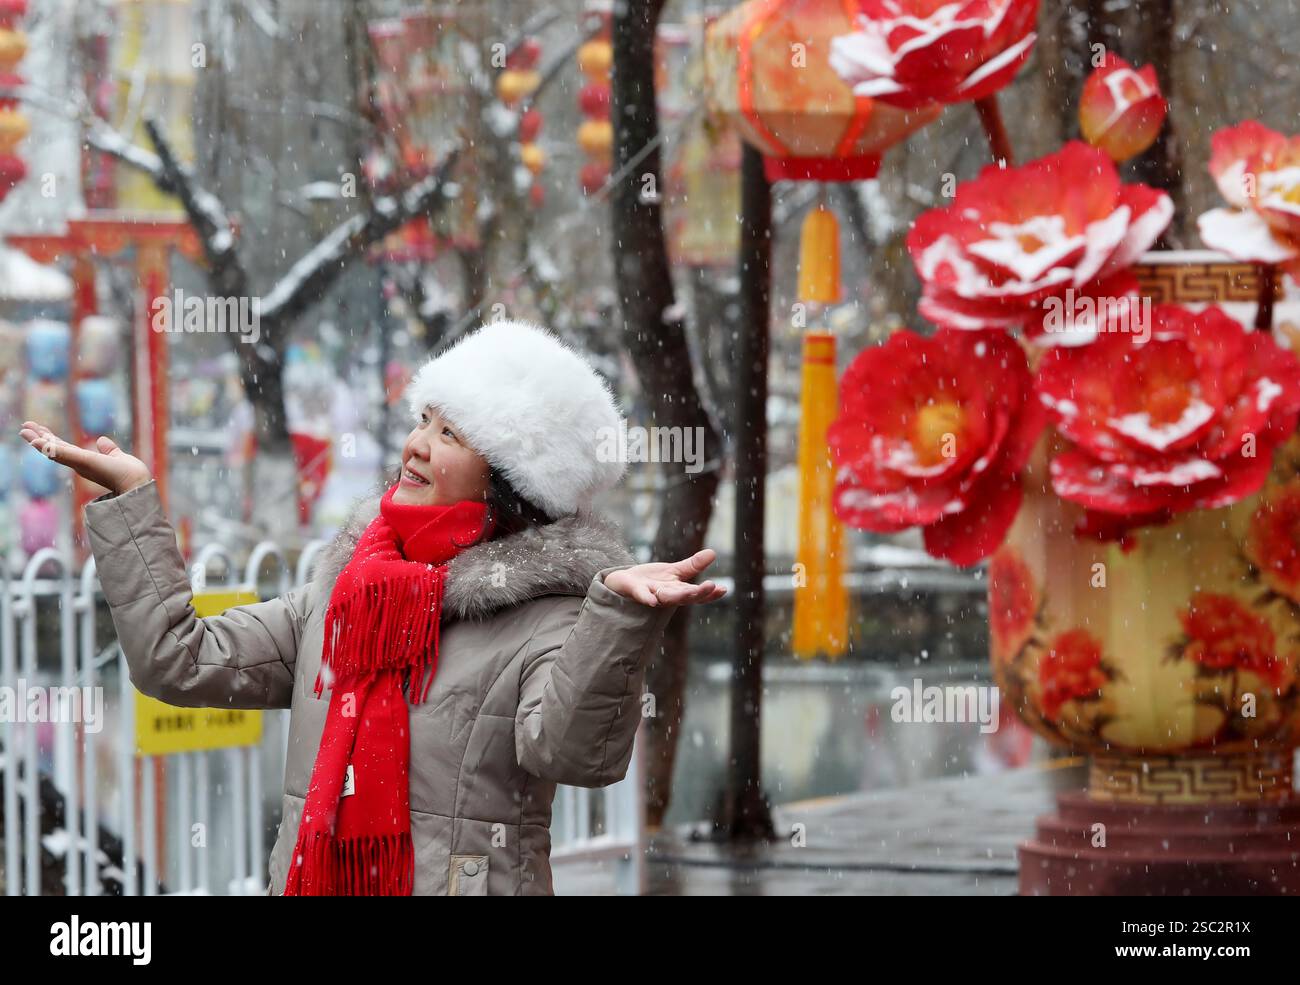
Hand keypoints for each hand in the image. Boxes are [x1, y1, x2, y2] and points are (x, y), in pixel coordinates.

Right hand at [18, 422, 152, 495]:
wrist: (136, 484)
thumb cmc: (130, 475)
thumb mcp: (117, 457)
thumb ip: (108, 450)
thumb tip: (102, 440)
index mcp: (86, 461)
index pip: (64, 448)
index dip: (52, 439)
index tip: (40, 429)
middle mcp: (79, 463)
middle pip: (54, 448)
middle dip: (39, 438)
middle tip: (24, 428)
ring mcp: (79, 463)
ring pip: (53, 450)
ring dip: (37, 441)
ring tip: (23, 431)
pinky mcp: (82, 461)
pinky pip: (61, 453)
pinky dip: (48, 448)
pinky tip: (35, 441)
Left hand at [603, 549, 727, 607]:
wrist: (623, 584)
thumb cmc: (651, 580)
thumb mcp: (674, 571)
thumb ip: (692, 565)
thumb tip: (713, 553)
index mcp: (677, 591)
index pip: (696, 594)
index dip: (709, 593)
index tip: (723, 589)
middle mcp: (666, 596)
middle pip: (684, 596)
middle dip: (698, 593)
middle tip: (711, 587)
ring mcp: (651, 594)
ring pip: (667, 597)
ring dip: (679, 595)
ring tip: (691, 591)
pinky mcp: (635, 591)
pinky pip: (642, 596)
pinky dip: (647, 598)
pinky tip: (652, 601)